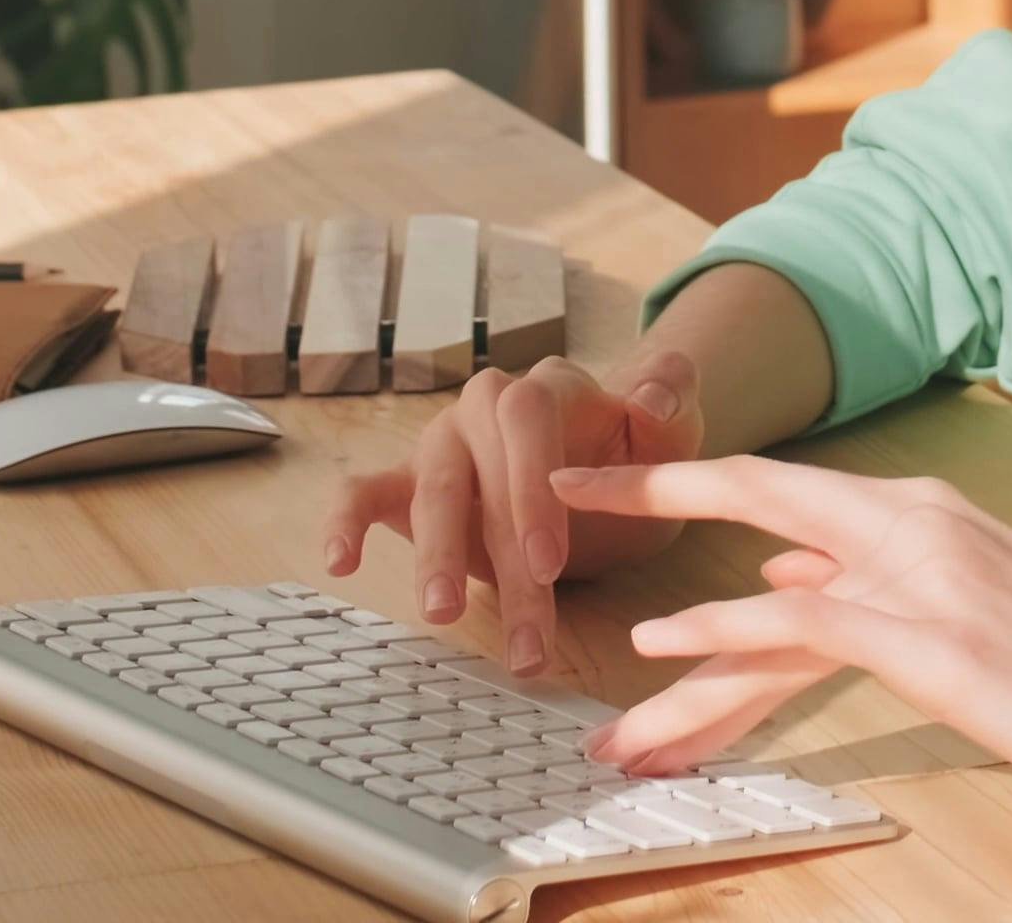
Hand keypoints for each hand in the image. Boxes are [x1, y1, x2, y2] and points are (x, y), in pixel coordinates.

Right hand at [321, 349, 703, 676]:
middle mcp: (483, 407)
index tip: (550, 562)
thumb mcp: (671, 437)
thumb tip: (650, 398)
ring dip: (432, 554)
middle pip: (477, 467)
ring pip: (427, 490)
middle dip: (495, 547)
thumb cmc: (636, 457)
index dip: (531, 487)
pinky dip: (344, 521)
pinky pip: (362, 491)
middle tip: (520, 623)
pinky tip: (339, 562)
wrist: (605, 473)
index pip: (529, 420)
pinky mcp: (407, 483)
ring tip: (443, 613)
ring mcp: (442, 444)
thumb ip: (670, 403)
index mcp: (546, 388)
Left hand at [552, 455, 1011, 826]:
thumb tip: (792, 571)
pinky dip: (726, 635)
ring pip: (764, 583)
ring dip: (675, 655)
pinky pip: (805, 625)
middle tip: (551, 498)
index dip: (688, 487)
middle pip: (753, 495)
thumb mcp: (987, 617)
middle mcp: (919, 524)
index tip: (610, 492)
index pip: (785, 495)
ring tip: (603, 710)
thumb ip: (884, 590)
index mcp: (930, 516)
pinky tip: (669, 653)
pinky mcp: (937, 636)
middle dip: (645, 491)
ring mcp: (927, 575)